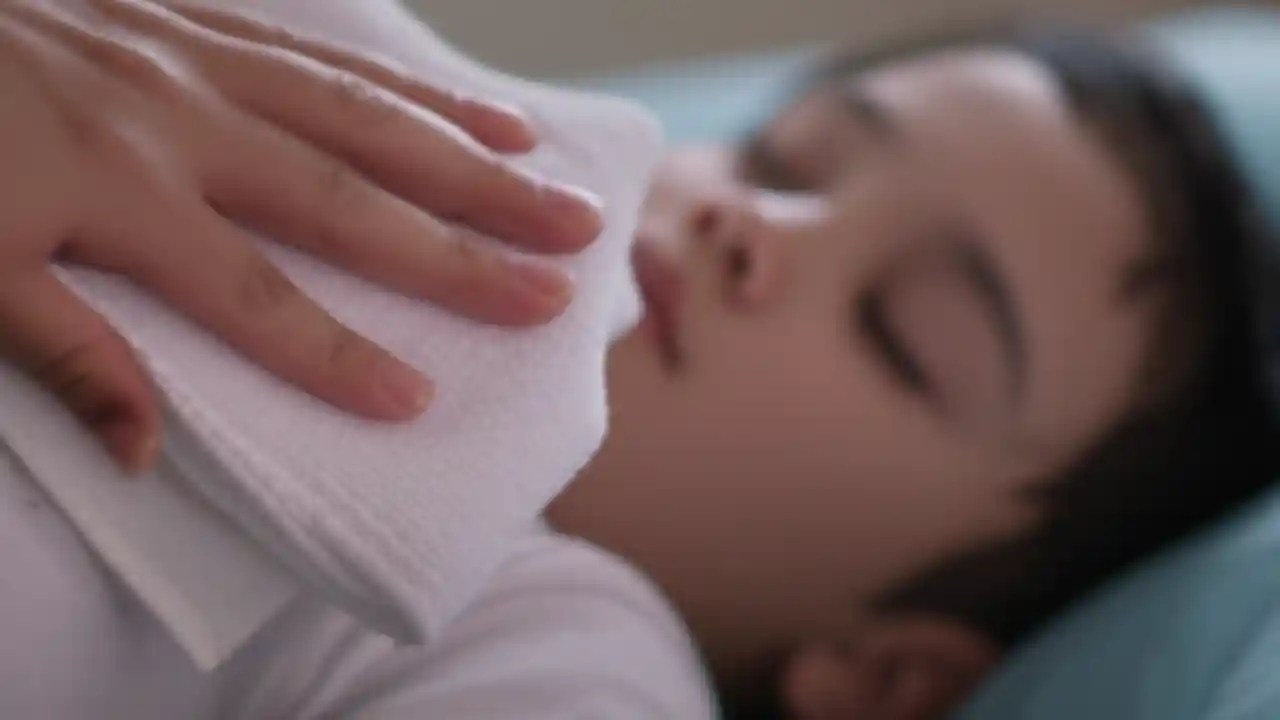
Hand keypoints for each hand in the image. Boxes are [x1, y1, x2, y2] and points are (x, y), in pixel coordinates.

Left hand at [0, 0, 602, 471]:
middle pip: (348, 198)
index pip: (254, 295)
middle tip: (556, 285)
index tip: (419, 402)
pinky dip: (411, 87)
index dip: (336, 353)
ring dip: (467, 159)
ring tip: (552, 190)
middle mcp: (185, 122)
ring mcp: (199, 60)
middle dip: (460, 249)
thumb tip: (150, 452)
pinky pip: (326, 52)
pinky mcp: (199, 21)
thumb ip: (62, 353)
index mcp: (122, 194)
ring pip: (362, 115)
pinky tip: (479, 109)